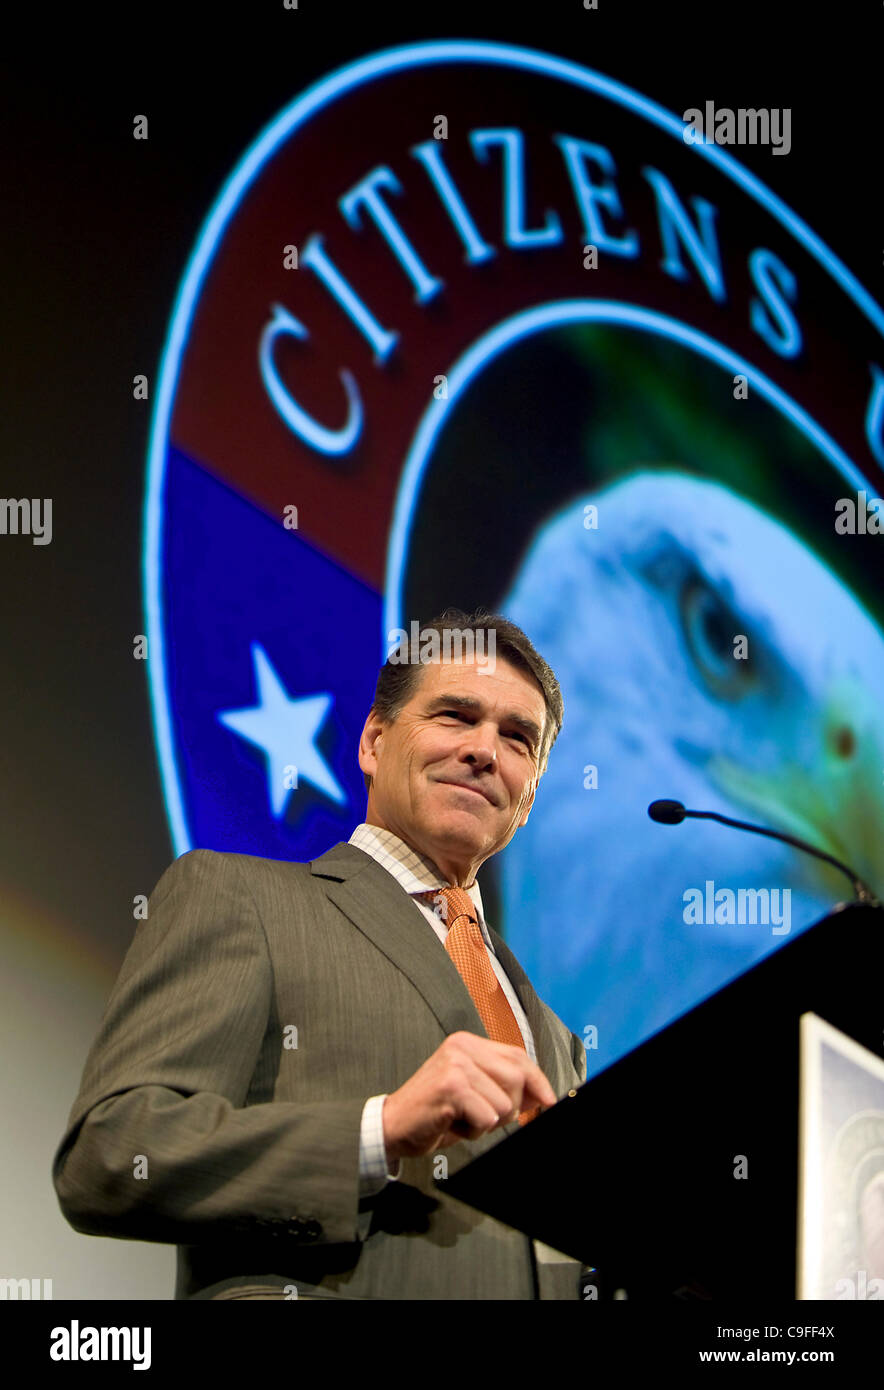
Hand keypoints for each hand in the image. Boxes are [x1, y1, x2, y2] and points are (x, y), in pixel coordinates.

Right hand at [382, 1031, 557, 1161]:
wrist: (392, 1126)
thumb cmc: (435, 1112)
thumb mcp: (472, 1092)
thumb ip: (502, 1087)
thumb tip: (543, 1095)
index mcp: (468, 1043)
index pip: (518, 1056)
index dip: (538, 1081)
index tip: (549, 1102)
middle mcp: (462, 1047)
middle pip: (517, 1078)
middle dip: (510, 1108)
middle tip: (484, 1117)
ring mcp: (456, 1064)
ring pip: (504, 1102)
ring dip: (489, 1122)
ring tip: (464, 1118)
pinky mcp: (451, 1086)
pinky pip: (487, 1116)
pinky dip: (475, 1130)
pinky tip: (454, 1124)